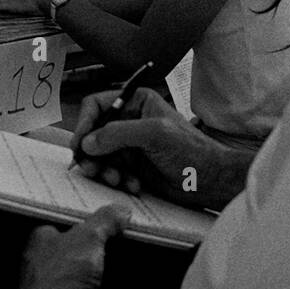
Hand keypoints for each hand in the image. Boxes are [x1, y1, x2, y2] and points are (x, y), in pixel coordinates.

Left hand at [17, 204, 129, 288]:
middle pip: (62, 252)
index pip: (58, 226)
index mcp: (38, 240)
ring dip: (82, 277)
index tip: (98, 227)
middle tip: (106, 250)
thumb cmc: (63, 274)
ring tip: (104, 275)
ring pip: (65, 276)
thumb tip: (121, 210)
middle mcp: (33, 264)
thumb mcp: (91, 237)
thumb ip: (105, 221)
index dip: (79, 226)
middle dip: (81, 252)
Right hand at [72, 87, 249, 208]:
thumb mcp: (155, 134)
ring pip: (98, 156)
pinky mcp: (132, 166)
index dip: (84, 124)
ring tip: (117, 180)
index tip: (80, 145)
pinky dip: (116, 180)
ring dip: (104, 170)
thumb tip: (88, 142)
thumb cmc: (192, 151)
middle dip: (92, 153)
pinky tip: (133, 186)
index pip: (96, 106)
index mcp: (136, 102)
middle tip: (92, 169)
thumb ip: (118, 134)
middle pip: (93, 134)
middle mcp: (129, 121)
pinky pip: (110, 172)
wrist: (210, 180)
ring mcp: (130, 145)